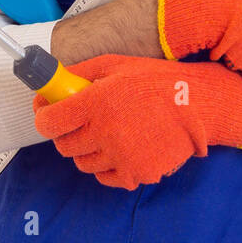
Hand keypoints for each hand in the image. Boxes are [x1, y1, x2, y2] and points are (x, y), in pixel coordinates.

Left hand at [32, 54, 241, 190]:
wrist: (197, 103)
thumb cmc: (156, 81)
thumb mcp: (115, 65)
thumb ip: (78, 73)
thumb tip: (50, 83)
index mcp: (97, 102)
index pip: (49, 122)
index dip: (43, 116)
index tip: (46, 112)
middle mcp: (106, 132)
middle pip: (64, 146)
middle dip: (64, 133)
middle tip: (77, 122)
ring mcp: (122, 157)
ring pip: (83, 163)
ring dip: (87, 150)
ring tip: (105, 133)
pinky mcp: (137, 173)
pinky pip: (106, 177)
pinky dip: (107, 166)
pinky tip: (120, 148)